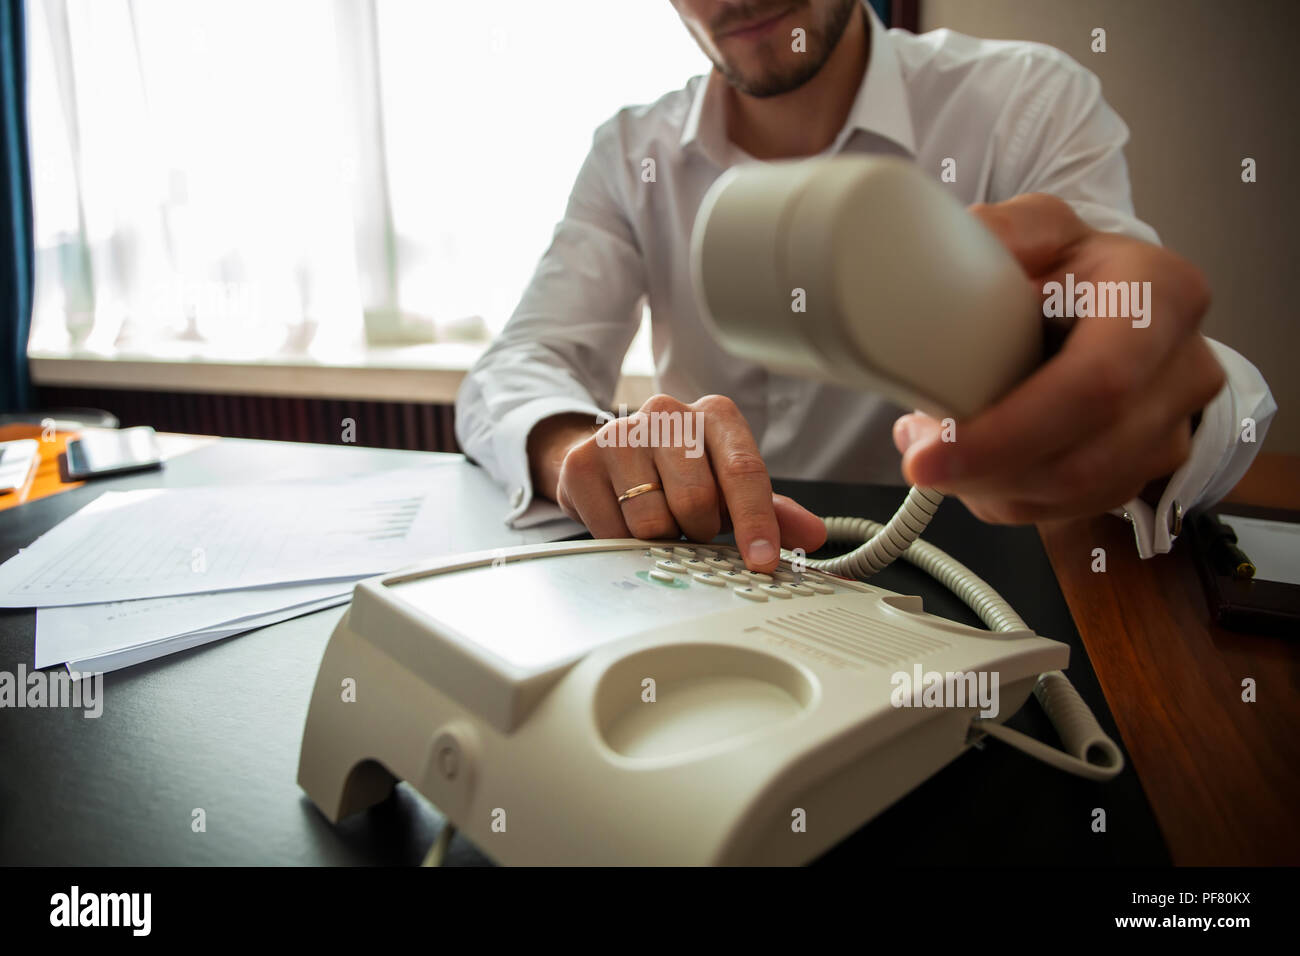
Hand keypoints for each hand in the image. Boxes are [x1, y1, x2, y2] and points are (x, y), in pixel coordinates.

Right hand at [528, 395, 825, 570]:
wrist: (609, 457)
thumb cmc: (680, 473)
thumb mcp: (729, 489)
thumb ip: (773, 511)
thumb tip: (812, 535)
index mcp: (715, 415)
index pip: (744, 471)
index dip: (755, 522)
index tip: (762, 561)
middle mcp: (667, 413)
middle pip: (696, 499)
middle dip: (699, 530)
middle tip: (693, 529)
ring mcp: (620, 435)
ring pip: (652, 519)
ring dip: (661, 538)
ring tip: (660, 521)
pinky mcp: (582, 463)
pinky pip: (613, 530)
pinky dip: (625, 542)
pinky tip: (627, 522)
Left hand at [894, 193, 1224, 524]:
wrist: (1104, 297)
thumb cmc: (1068, 266)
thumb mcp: (1037, 229)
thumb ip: (997, 236)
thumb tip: (945, 262)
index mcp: (1163, 297)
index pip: (1094, 386)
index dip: (1010, 433)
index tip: (934, 449)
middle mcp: (1184, 369)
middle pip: (1086, 459)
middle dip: (988, 472)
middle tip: (919, 459)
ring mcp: (1174, 427)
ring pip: (1076, 496)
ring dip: (993, 488)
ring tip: (938, 450)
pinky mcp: (1147, 469)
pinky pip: (1072, 510)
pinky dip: (1009, 498)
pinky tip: (974, 467)